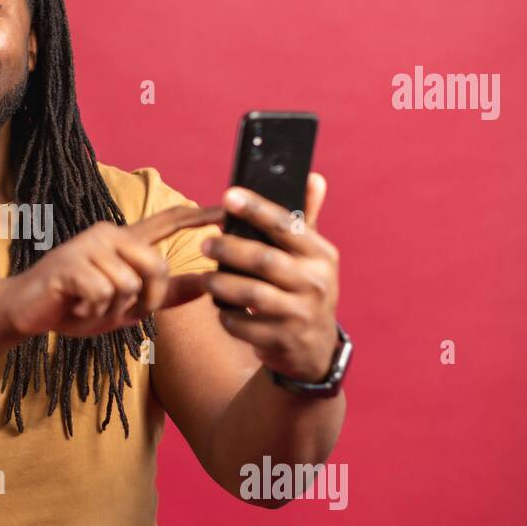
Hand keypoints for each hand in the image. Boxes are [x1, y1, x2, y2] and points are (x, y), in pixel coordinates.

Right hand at [0, 205, 226, 338]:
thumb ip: (165, 295)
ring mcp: (89, 246)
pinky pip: (103, 293)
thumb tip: (206, 287)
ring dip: (112, 309)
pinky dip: (91, 310)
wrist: (26, 311)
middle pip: (156, 265)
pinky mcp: (72, 263)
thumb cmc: (76, 305)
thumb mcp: (126, 304)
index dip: (197, 216)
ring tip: (88, 307)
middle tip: (123, 313)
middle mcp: (109, 235)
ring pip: (129, 285)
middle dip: (148, 300)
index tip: (226, 210)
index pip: (166, 222)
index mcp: (124, 242)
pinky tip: (74, 306)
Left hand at [202, 173, 339, 381]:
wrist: (314, 348)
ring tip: (205, 278)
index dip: (257, 209)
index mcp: (321, 255)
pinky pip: (244, 326)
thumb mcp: (312, 256)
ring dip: (222, 285)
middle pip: (265, 261)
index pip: (287, 226)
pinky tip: (218, 308)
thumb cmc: (304, 289)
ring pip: (252, 295)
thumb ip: (306, 218)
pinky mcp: (283, 341)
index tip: (228, 195)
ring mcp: (301, 315)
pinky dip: (226, 316)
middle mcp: (316, 283)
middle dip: (230, 250)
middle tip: (204, 244)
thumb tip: (313, 177)